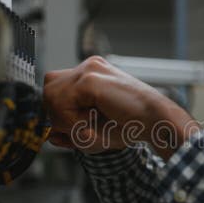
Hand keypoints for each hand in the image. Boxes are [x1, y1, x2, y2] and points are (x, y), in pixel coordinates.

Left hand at [43, 56, 198, 159]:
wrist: (155, 122)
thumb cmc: (131, 125)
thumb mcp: (94, 131)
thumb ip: (69, 132)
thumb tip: (49, 136)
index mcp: (91, 74)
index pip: (55, 89)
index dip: (59, 113)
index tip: (74, 130)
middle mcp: (89, 67)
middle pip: (48, 89)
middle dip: (58, 116)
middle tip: (82, 129)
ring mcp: (89, 70)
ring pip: (51, 96)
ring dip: (65, 120)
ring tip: (90, 127)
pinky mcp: (90, 79)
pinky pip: (63, 103)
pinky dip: (72, 121)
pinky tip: (92, 124)